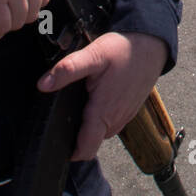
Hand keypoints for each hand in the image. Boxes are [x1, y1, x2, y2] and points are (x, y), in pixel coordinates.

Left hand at [37, 32, 167, 160]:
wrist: (152, 44)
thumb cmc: (124, 50)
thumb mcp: (93, 55)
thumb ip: (68, 70)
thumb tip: (43, 85)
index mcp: (103, 112)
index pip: (85, 150)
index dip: (69, 152)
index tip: (56, 142)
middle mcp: (115, 119)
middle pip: (90, 141)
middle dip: (76, 134)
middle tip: (64, 112)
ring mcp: (125, 116)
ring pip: (101, 132)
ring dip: (89, 125)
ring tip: (80, 104)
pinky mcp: (130, 109)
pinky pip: (112, 121)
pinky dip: (102, 116)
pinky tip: (97, 97)